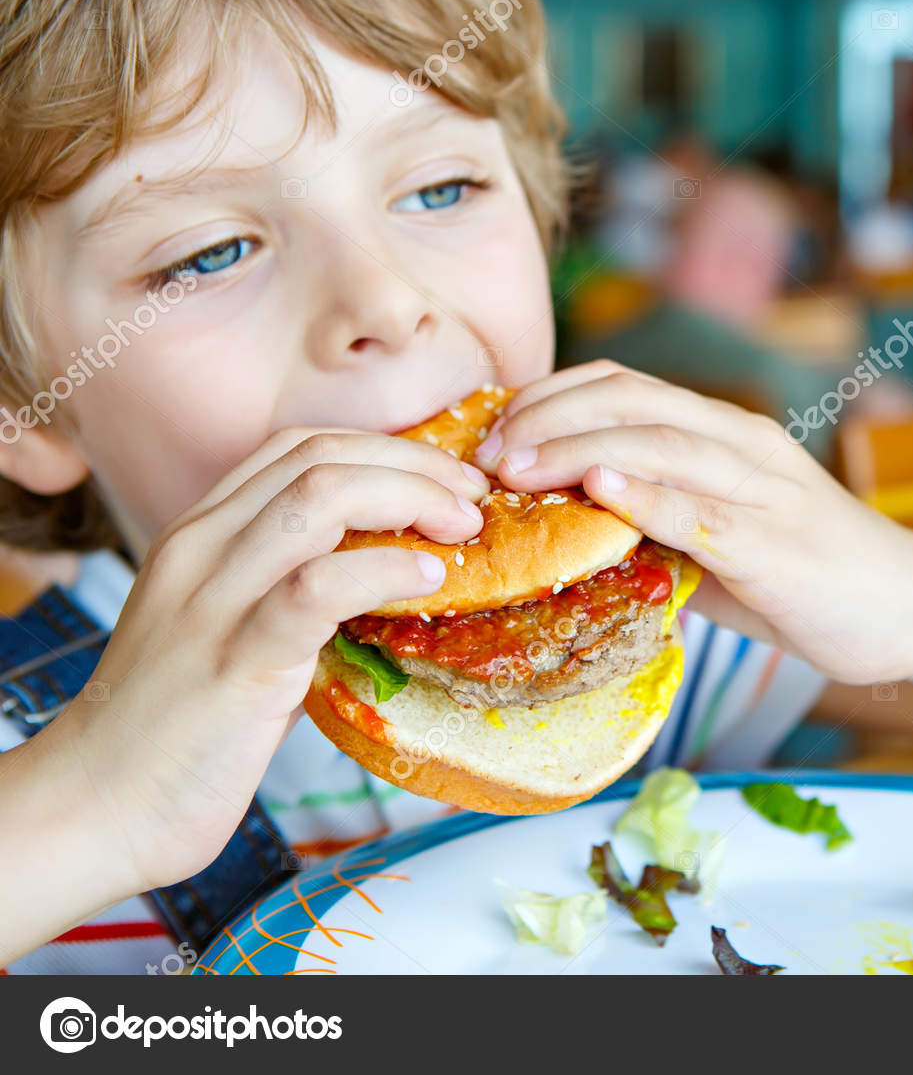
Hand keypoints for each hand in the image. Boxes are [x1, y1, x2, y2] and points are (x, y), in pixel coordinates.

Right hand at [52, 428, 489, 894]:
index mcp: (200, 535)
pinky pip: (316, 588)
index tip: (447, 480)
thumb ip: (292, 590)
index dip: (386, 449)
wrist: (96, 807)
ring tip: (463, 531)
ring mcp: (212, 603)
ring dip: (410, 500)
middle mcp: (201, 551)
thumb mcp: (232, 630)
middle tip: (473, 502)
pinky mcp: (233, 663)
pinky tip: (428, 578)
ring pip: (318, 499)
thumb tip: (391, 571)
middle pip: (320, 459)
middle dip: (413, 466)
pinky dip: (383, 570)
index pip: (299, 447)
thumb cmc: (179, 727)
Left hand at [474, 361, 912, 683]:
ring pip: (661, 443)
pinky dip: (649, 494)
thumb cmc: (807, 578)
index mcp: (725, 435)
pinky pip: (705, 511)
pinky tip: (600, 488)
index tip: (492, 430)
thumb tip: (565, 533)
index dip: (550, 398)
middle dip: (548, 417)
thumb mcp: (719, 540)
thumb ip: (655, 523)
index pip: (624, 387)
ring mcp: (764, 491)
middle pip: (632, 401)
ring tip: (515, 467)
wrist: (910, 609)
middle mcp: (743, 446)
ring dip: (578, 448)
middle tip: (486, 453)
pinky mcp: (778, 545)